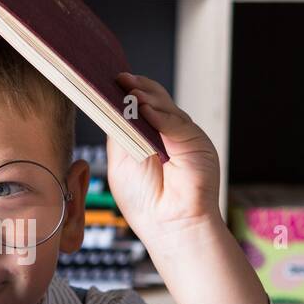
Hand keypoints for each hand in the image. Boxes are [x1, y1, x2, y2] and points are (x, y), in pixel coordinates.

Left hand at [106, 72, 221, 243]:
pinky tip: (145, 110)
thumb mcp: (121, 161)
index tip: (108, 81)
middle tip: (118, 79)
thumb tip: (110, 105)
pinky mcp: (195, 140)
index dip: (123, 93)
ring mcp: (181, 134)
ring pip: (164, 105)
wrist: (170, 224)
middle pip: (151, 99)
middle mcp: (165, 131)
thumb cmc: (144, 200)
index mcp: (146, 136)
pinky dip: (160, 115)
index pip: (136, 105)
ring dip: (145, 97)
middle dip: (134, 88)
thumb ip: (119, 132)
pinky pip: (175, 122)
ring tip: (128, 92)